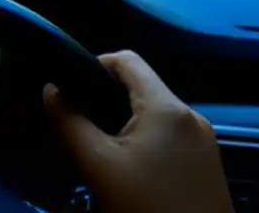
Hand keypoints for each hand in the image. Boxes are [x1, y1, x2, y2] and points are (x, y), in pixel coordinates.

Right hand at [43, 50, 233, 212]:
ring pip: (155, 113)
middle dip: (107, 99)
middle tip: (81, 125)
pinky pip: (170, 135)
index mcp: (167, 106)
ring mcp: (204, 139)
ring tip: (102, 150)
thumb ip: (70, 123)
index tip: (71, 91)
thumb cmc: (145, 206)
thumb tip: (50, 90)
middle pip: (141, 87)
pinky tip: (131, 168)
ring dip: (125, 122)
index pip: (127, 59)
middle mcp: (191, 114)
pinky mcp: (208, 162)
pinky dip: (146, 140)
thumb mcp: (99, 166)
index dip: (95, 65)